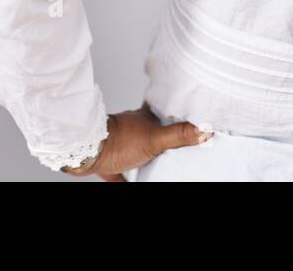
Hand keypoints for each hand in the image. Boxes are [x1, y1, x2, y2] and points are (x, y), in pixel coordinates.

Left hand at [65, 105, 209, 181]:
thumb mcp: (154, 139)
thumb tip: (204, 130)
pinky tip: (137, 181)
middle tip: (181, 146)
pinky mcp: (113, 161)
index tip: (187, 116)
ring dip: (149, 157)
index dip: (174, 112)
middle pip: (153, 132)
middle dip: (165, 139)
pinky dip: (131, 177)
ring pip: (140, 150)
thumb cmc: (119, 140)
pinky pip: (124, 171)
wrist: (87, 153)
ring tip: (164, 165)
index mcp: (144, 118)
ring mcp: (123, 144)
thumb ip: (178, 135)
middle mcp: (134, 129)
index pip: (163, 111)